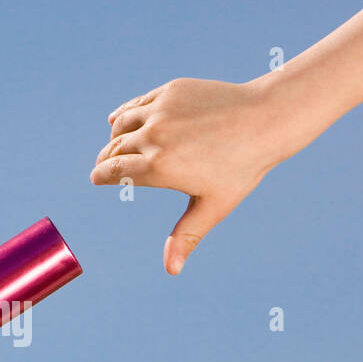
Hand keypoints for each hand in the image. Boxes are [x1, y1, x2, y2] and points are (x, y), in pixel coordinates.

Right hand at [91, 76, 295, 274]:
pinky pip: (137, 105)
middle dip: (106, 160)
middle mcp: (154, 136)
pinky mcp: (170, 91)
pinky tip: (119, 121)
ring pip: (121, 125)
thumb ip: (186, 236)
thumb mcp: (213, 206)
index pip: (113, 172)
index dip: (101, 177)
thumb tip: (171, 270)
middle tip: (104, 167)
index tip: (96, 179)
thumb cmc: (243, 168)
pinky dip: (124, 115)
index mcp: (159, 167)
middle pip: (114, 149)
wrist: (266, 118)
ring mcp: (161, 110)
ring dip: (114, 137)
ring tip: (116, 146)